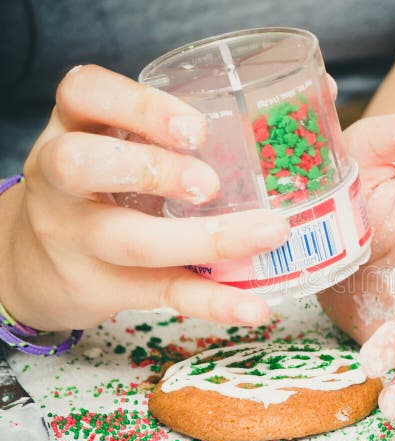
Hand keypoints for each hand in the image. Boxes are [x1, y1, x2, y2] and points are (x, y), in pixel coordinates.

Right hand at [0, 65, 288, 330]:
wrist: (35, 264)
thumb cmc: (96, 188)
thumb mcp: (109, 146)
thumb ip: (164, 135)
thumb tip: (274, 126)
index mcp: (72, 130)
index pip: (83, 94)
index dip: (137, 105)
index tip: (195, 128)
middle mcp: (62, 183)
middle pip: (83, 165)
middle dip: (152, 169)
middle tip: (212, 184)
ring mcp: (80, 240)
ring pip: (133, 241)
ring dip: (206, 240)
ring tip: (267, 235)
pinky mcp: (108, 287)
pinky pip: (164, 293)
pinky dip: (215, 303)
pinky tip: (254, 308)